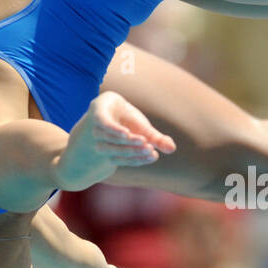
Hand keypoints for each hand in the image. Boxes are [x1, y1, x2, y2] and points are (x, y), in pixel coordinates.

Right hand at [57, 91, 176, 190]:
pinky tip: (149, 157)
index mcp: (99, 108)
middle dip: (129, 143)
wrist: (115, 125)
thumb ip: (155, 136)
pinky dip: (133, 159)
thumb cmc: (128, 119)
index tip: (132, 135)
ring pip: (110, 150)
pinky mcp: (106, 153)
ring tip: (151, 151)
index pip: (102, 121)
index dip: (115, 130)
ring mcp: (97, 141)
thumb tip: (172, 149)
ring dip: (131, 152)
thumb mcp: (141, 125)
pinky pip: (116, 158)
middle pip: (108, 138)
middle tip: (149, 145)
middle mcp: (94, 126)